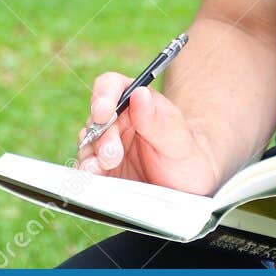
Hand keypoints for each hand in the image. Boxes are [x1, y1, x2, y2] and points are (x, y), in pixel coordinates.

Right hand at [73, 72, 219, 194]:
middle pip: (96, 120)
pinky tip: (94, 180)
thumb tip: (139, 94)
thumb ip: (159, 121)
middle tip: (112, 155)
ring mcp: (108, 147)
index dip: (103, 95)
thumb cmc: (187, 157)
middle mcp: (118, 122)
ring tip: (99, 170)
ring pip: (87, 145)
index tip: (103, 112)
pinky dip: (86, 174)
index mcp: (137, 104)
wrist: (188, 189)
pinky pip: (86, 168)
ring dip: (90, 157)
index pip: (111, 86)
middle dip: (101, 138)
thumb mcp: (180, 141)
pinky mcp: (102, 171)